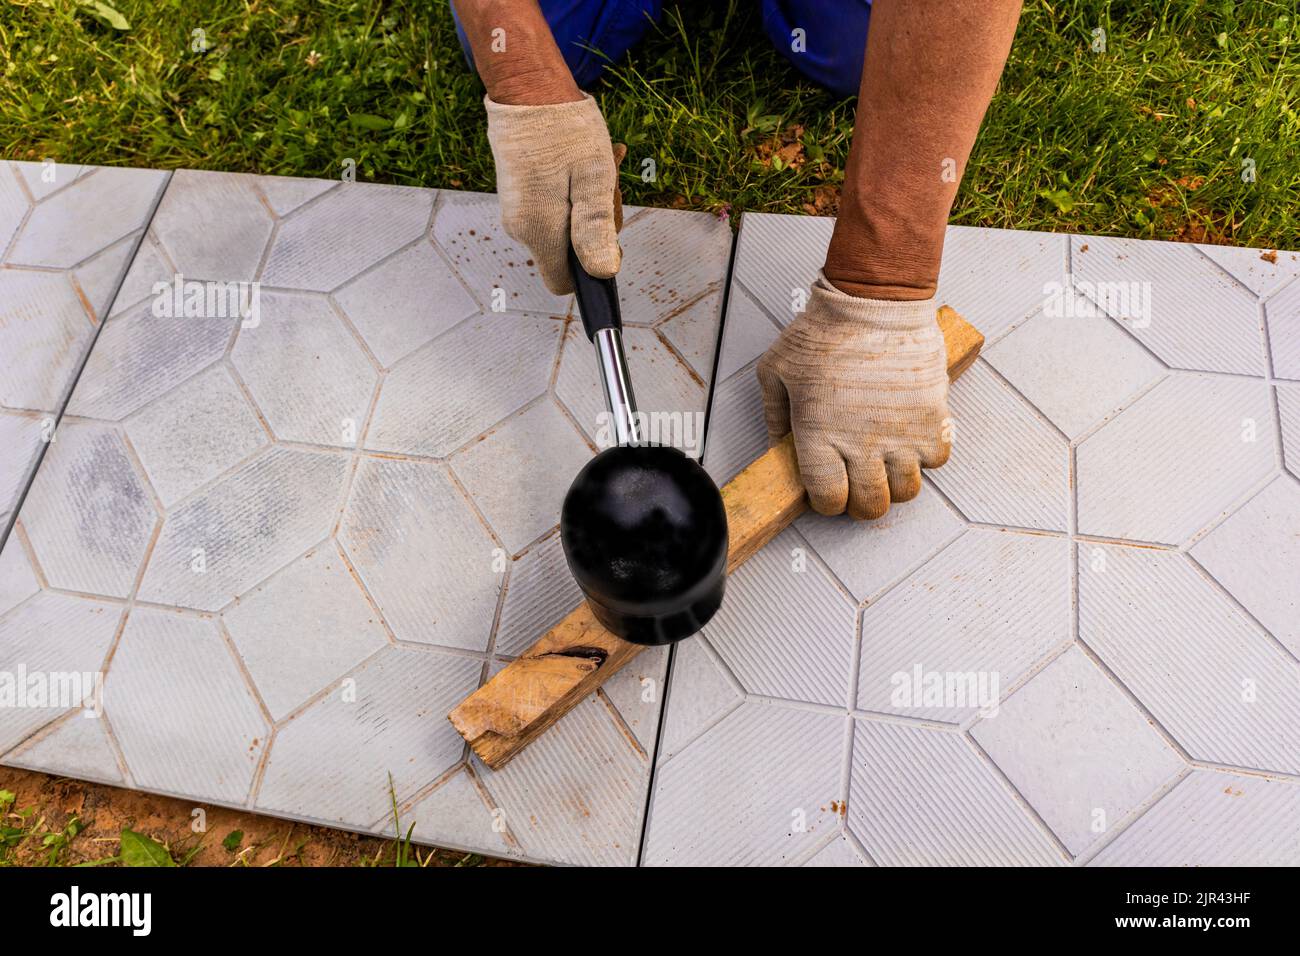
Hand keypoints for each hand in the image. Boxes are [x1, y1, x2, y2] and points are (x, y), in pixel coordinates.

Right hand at [485, 94, 623, 294]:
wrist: (526, 89)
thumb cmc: (563, 128)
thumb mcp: (593, 180)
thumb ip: (596, 230)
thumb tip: (603, 272)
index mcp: (537, 230)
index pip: (564, 283)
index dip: (591, 269)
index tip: (606, 235)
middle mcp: (521, 229)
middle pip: (568, 255)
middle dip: (595, 227)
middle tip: (605, 186)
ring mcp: (518, 213)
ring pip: (563, 229)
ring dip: (588, 204)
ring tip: (598, 166)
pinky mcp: (520, 197)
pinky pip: (554, 209)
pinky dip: (574, 192)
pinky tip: (585, 163)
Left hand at [756, 272, 950, 519]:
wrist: (874, 303)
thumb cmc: (824, 332)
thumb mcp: (776, 369)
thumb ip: (773, 413)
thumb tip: (778, 444)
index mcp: (818, 437)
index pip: (828, 500)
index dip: (828, 503)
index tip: (829, 491)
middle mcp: (861, 444)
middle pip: (870, 506)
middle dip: (862, 503)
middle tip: (859, 485)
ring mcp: (900, 435)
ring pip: (906, 491)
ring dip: (894, 483)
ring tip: (886, 464)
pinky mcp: (932, 420)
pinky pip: (935, 462)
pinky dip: (925, 458)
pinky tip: (910, 440)